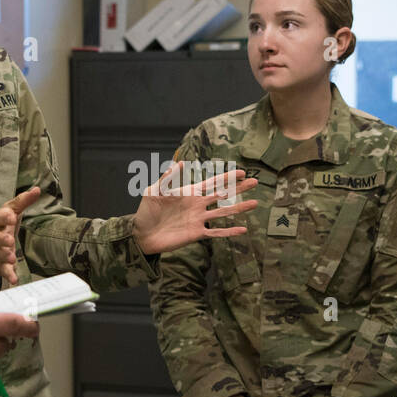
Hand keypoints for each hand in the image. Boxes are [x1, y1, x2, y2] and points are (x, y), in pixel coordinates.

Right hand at [0, 186, 41, 285]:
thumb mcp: (12, 213)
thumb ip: (23, 202)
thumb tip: (36, 189)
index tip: (11, 216)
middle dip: (2, 238)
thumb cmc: (3, 228)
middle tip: (10, 239)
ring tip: (11, 258)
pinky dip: (8, 275)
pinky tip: (14, 279)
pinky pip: (3, 270)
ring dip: (4, 255)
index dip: (3, 216)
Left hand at [132, 162, 259, 254]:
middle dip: (239, 188)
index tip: (242, 172)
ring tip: (254, 203)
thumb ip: (168, 178)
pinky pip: (216, 233)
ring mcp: (199, 220)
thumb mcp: (155, 191)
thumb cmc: (146, 211)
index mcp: (189, 192)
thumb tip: (180, 162)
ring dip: (239, 208)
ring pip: (224, 213)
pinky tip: (243, 230)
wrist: (141, 235)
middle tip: (255, 182)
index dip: (227, 177)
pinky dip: (229, 232)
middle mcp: (198, 205)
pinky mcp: (196, 234)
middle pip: (223, 195)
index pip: (212, 183)